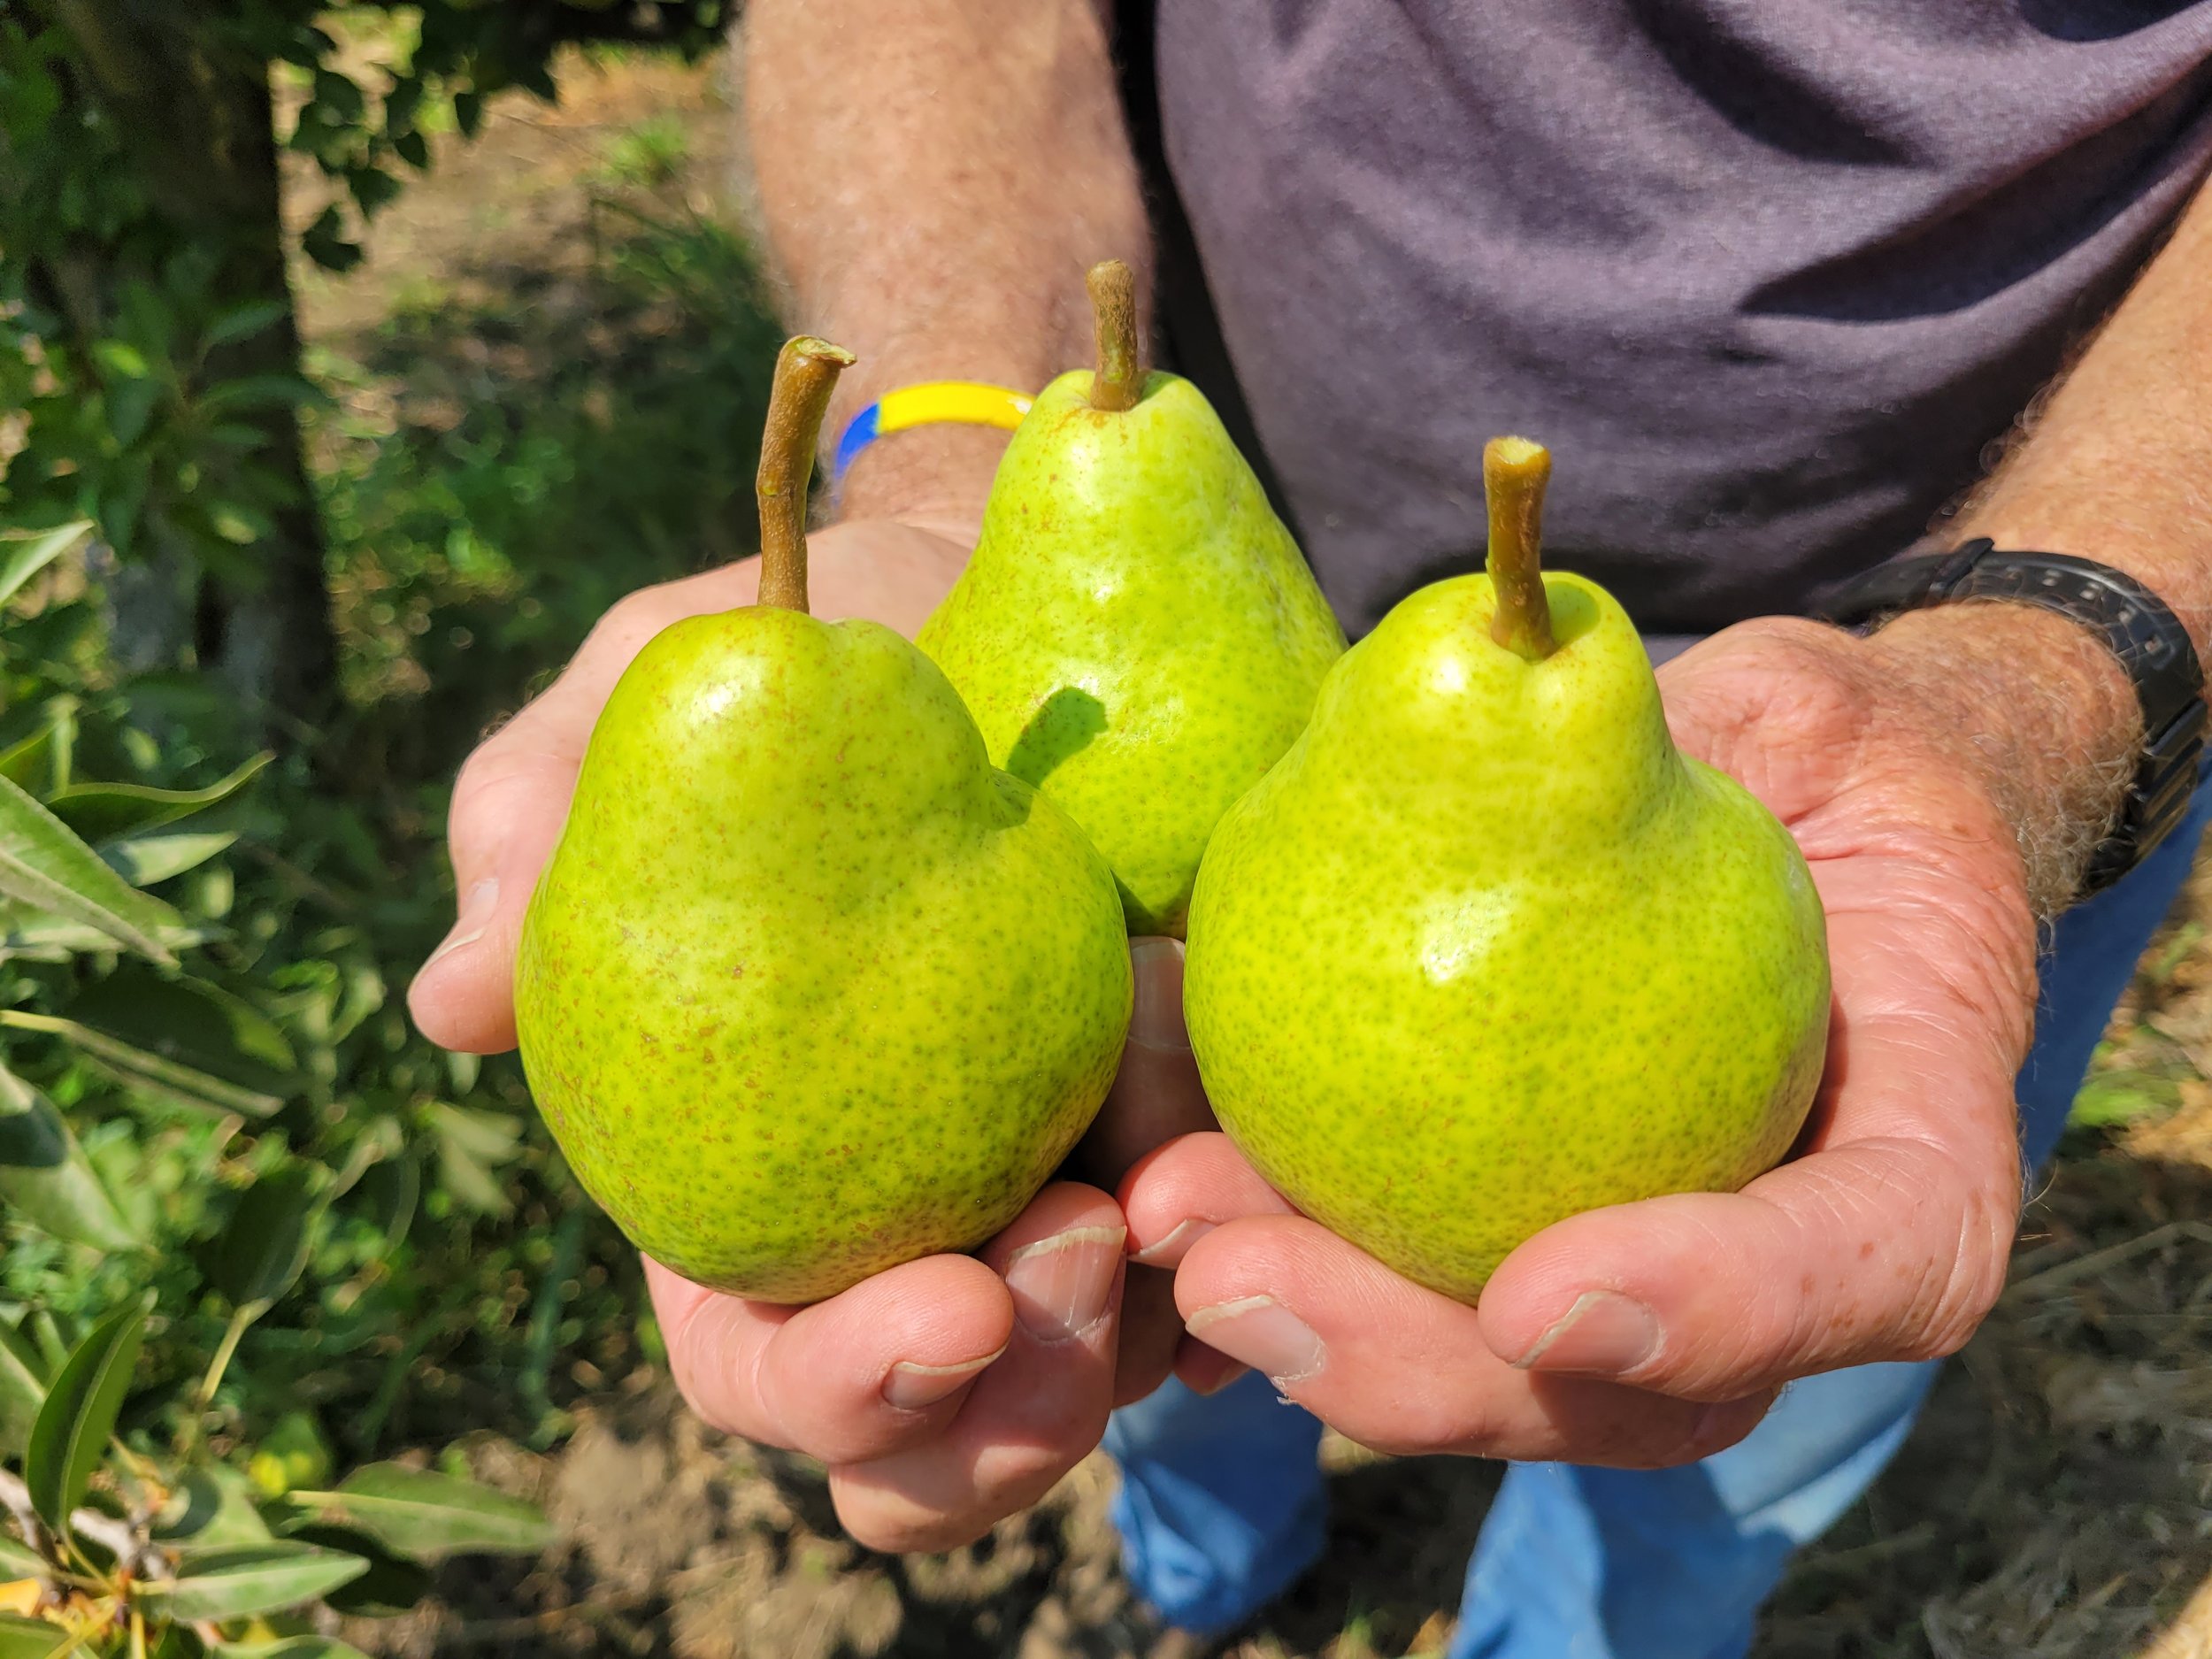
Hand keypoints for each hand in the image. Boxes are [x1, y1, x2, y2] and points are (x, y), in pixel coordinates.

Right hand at [407, 515, 1203, 1542]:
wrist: (1009, 582)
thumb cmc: (804, 655)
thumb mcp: (660, 696)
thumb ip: (542, 821)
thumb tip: (455, 1002)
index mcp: (751, 1176)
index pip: (768, 1364)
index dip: (840, 1386)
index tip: (951, 1311)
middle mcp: (912, 1217)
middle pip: (953, 1431)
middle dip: (1021, 1406)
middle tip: (1083, 1248)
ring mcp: (1069, 1181)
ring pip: (1121, 1366)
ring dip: (1164, 1317)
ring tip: (1194, 1177)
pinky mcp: (1197, 1122)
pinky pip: (1249, 1248)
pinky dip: (1264, 1243)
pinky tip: (1274, 1182)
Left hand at [1123, 616, 2046, 1464]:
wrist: (1761, 811)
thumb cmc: (1805, 759)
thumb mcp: (1803, 719)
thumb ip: (1714, 736)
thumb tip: (1519, 647)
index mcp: (1901, 1158)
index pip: (1864, 1274)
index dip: (1716, 1314)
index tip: (1536, 1294)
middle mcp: (1763, 1260)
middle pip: (1617, 1393)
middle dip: (1416, 1365)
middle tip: (1239, 1282)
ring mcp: (1623, 1261)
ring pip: (1472, 1363)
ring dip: (1295, 1315)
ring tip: (1158, 1220)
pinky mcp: (1494, 1222)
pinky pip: (1385, 1266)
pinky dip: (1266, 1239)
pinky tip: (1141, 1189)